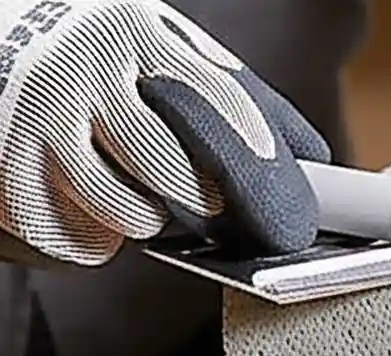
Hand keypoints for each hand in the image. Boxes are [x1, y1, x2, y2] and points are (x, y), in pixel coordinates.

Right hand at [0, 0, 329, 266]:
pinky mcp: (1, 172)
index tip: (292, 224)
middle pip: (179, 175)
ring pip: (129, 217)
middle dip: (208, 206)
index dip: (267, 176)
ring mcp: (33, 120)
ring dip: (142, 218)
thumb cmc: (94, 60)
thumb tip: (310, 157)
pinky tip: (78, 196)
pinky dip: (90, 238)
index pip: (228, 109)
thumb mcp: (159, 48)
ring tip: (126, 181)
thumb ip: (230, 95)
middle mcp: (84, 69)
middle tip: (211, 207)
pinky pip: (72, 242)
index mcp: (140, 30)